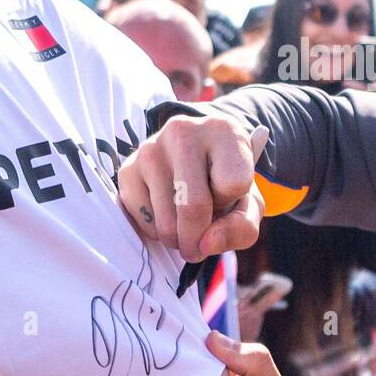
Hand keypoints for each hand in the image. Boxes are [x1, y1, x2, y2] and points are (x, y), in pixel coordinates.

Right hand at [117, 113, 267, 262]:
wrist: (195, 162)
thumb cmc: (226, 184)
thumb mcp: (248, 205)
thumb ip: (241, 228)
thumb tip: (205, 244)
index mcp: (224, 131)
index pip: (233, 184)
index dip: (232, 201)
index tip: (227, 193)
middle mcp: (183, 131)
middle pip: (194, 207)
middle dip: (199, 239)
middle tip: (202, 242)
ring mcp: (150, 149)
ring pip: (167, 223)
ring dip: (179, 238)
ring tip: (186, 220)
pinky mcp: (127, 170)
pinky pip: (143, 222)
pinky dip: (157, 230)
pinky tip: (166, 211)